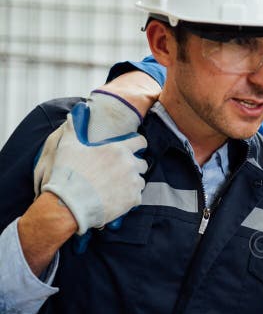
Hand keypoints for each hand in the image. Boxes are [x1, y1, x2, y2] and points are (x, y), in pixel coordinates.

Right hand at [35, 101, 146, 234]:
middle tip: (121, 171)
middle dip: (134, 166)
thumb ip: (75, 126)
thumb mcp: (68, 145)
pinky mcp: (133, 200)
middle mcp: (129, 165)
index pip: (140, 141)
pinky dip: (130, 198)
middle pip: (143, 163)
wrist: (70, 204)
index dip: (138, 144)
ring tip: (117, 186)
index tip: (135, 148)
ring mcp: (133, 183)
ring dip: (132, 182)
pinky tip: (117, 198)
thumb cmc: (68, 173)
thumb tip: (79, 109)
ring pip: (141, 180)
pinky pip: (138, 197)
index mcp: (118, 149)